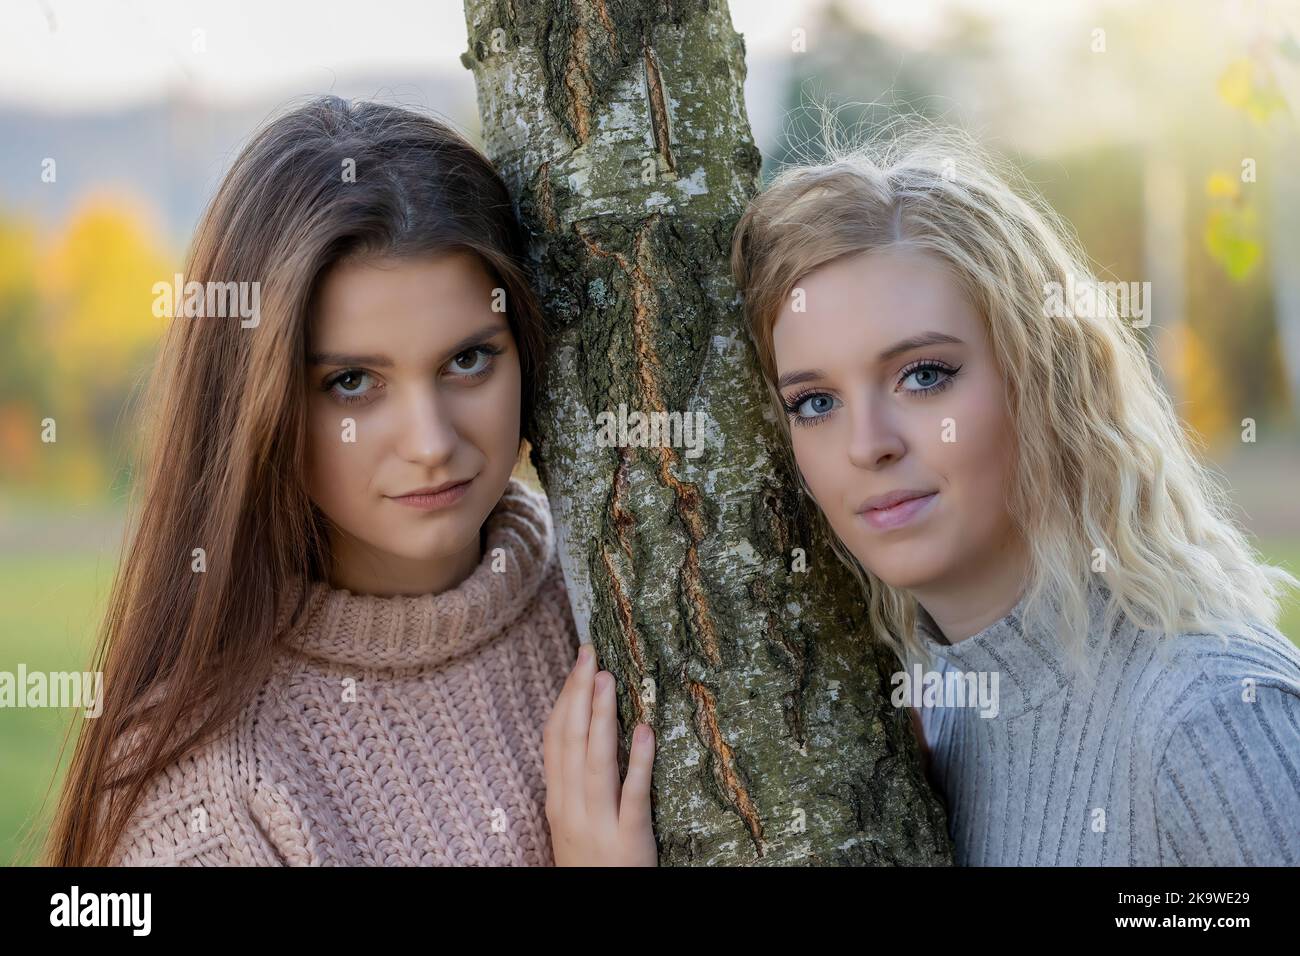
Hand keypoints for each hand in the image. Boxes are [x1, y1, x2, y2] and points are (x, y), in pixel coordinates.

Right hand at [543, 642, 656, 865]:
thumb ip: (574, 781)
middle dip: (579, 695)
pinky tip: (643, 731)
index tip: (578, 664)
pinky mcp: (629, 839)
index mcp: (557, 800)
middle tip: (591, 655)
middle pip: (571, 743)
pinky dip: (637, 762)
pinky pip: (632, 796)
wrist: (599, 908)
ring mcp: (598, 823)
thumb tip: (584, 731)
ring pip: (596, 763)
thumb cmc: (591, 861)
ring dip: (601, 717)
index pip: (555, 740)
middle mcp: (571, 808)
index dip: (565, 698)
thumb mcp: (570, 820)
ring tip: (609, 679)